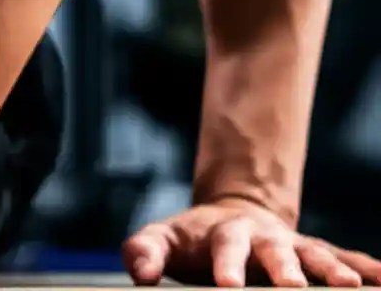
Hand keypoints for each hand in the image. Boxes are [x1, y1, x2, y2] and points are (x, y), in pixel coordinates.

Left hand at [123, 198, 380, 286]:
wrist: (228, 216)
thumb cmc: (191, 239)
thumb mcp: (161, 239)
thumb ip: (144, 252)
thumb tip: (140, 274)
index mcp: (224, 233)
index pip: (225, 249)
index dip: (227, 267)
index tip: (227, 287)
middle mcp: (263, 237)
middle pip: (274, 251)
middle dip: (284, 269)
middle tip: (291, 288)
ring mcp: (293, 245)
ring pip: (316, 256)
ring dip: (333, 271)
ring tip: (348, 289)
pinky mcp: (314, 254)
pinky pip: (345, 260)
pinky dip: (366, 269)